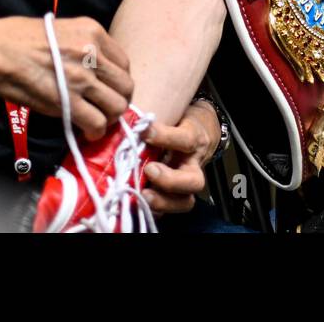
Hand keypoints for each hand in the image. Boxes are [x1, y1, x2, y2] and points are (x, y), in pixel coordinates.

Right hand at [0, 16, 132, 139]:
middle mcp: (94, 53)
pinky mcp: (67, 101)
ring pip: (117, 106)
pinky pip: (97, 122)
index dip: (117, 80)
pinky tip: (87, 132)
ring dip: (111, 118)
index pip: (124, 62)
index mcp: (93, 32)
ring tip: (98, 122)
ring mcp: (82, 77)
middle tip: (106, 108)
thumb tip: (95, 68)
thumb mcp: (62, 29)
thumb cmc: (17, 38)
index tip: (108, 89)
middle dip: (119, 100)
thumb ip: (84, 46)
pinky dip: (96, 131)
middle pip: (126, 85)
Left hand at [140, 100, 218, 214]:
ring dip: (163, 201)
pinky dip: (153, 209)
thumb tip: (127, 115)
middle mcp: (193, 165)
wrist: (196, 131)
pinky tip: (136, 204)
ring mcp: (185, 184)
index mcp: (194, 139)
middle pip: (192, 181)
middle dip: (170, 180)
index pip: (185, 139)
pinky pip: (168, 210)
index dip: (165, 137)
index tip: (144, 131)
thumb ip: (156, 117)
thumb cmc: (179, 121)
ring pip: (184, 202)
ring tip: (143, 194)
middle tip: (149, 170)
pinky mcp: (174, 197)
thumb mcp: (175, 112)